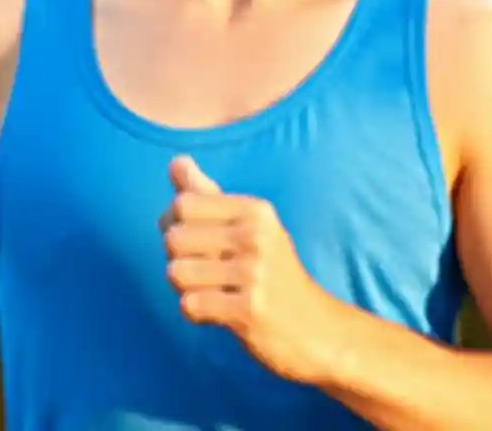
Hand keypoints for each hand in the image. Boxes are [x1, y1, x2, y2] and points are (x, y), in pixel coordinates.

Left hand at [159, 155, 342, 384]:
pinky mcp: (249, 311)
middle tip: (206, 272)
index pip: (183, 203)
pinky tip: (219, 312)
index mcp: (256, 211)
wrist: (318, 330)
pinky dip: (196, 312)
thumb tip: (176, 162)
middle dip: (178, 259)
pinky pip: (190, 305)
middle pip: (174, 238)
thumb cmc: (273, 274)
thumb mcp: (250, 228)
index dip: (176, 225)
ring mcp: (254, 274)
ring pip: (176, 273)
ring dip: (186, 288)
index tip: (197, 242)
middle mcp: (257, 236)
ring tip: (212, 291)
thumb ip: (209, 195)